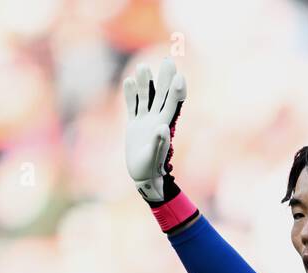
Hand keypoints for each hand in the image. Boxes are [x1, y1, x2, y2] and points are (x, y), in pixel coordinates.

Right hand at [123, 57, 186, 204]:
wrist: (143, 176)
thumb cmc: (150, 169)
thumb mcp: (154, 158)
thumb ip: (159, 142)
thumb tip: (163, 127)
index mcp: (163, 126)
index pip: (172, 104)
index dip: (176, 91)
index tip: (180, 76)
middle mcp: (155, 120)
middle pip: (161, 96)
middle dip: (164, 79)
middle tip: (169, 61)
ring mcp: (144, 121)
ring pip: (145, 97)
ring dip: (144, 83)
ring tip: (143, 67)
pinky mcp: (134, 125)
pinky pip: (132, 106)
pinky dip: (130, 95)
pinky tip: (128, 81)